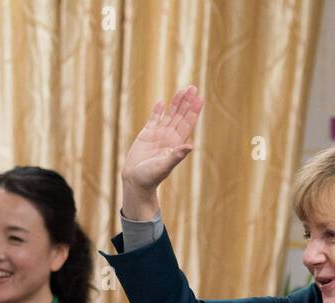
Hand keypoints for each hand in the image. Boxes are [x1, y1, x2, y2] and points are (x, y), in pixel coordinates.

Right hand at [120, 85, 203, 212]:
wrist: (135, 182)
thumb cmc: (150, 178)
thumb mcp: (164, 166)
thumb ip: (177, 155)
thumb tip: (191, 146)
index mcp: (175, 144)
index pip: (187, 123)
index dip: (193, 111)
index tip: (199, 98)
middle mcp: (168, 138)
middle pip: (180, 116)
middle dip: (187, 102)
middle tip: (193, 87)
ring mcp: (157, 136)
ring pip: (169, 115)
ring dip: (176, 103)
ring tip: (182, 90)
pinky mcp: (145, 136)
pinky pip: (153, 120)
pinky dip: (157, 111)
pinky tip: (162, 102)